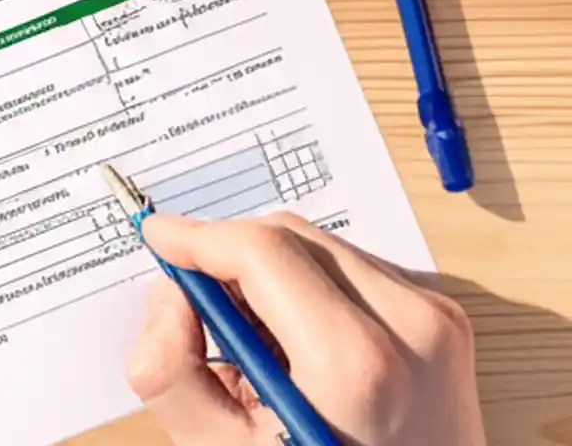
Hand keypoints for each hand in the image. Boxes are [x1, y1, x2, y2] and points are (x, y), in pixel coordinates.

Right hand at [126, 212, 484, 445]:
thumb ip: (169, 368)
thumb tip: (171, 293)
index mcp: (354, 363)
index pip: (261, 251)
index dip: (198, 237)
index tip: (159, 237)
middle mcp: (409, 325)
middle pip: (292, 237)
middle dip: (231, 255)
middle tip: (196, 304)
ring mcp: (436, 318)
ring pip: (323, 246)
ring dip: (273, 272)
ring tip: (258, 343)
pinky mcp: (447, 319)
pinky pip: (358, 269)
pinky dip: (313, 288)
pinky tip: (301, 346)